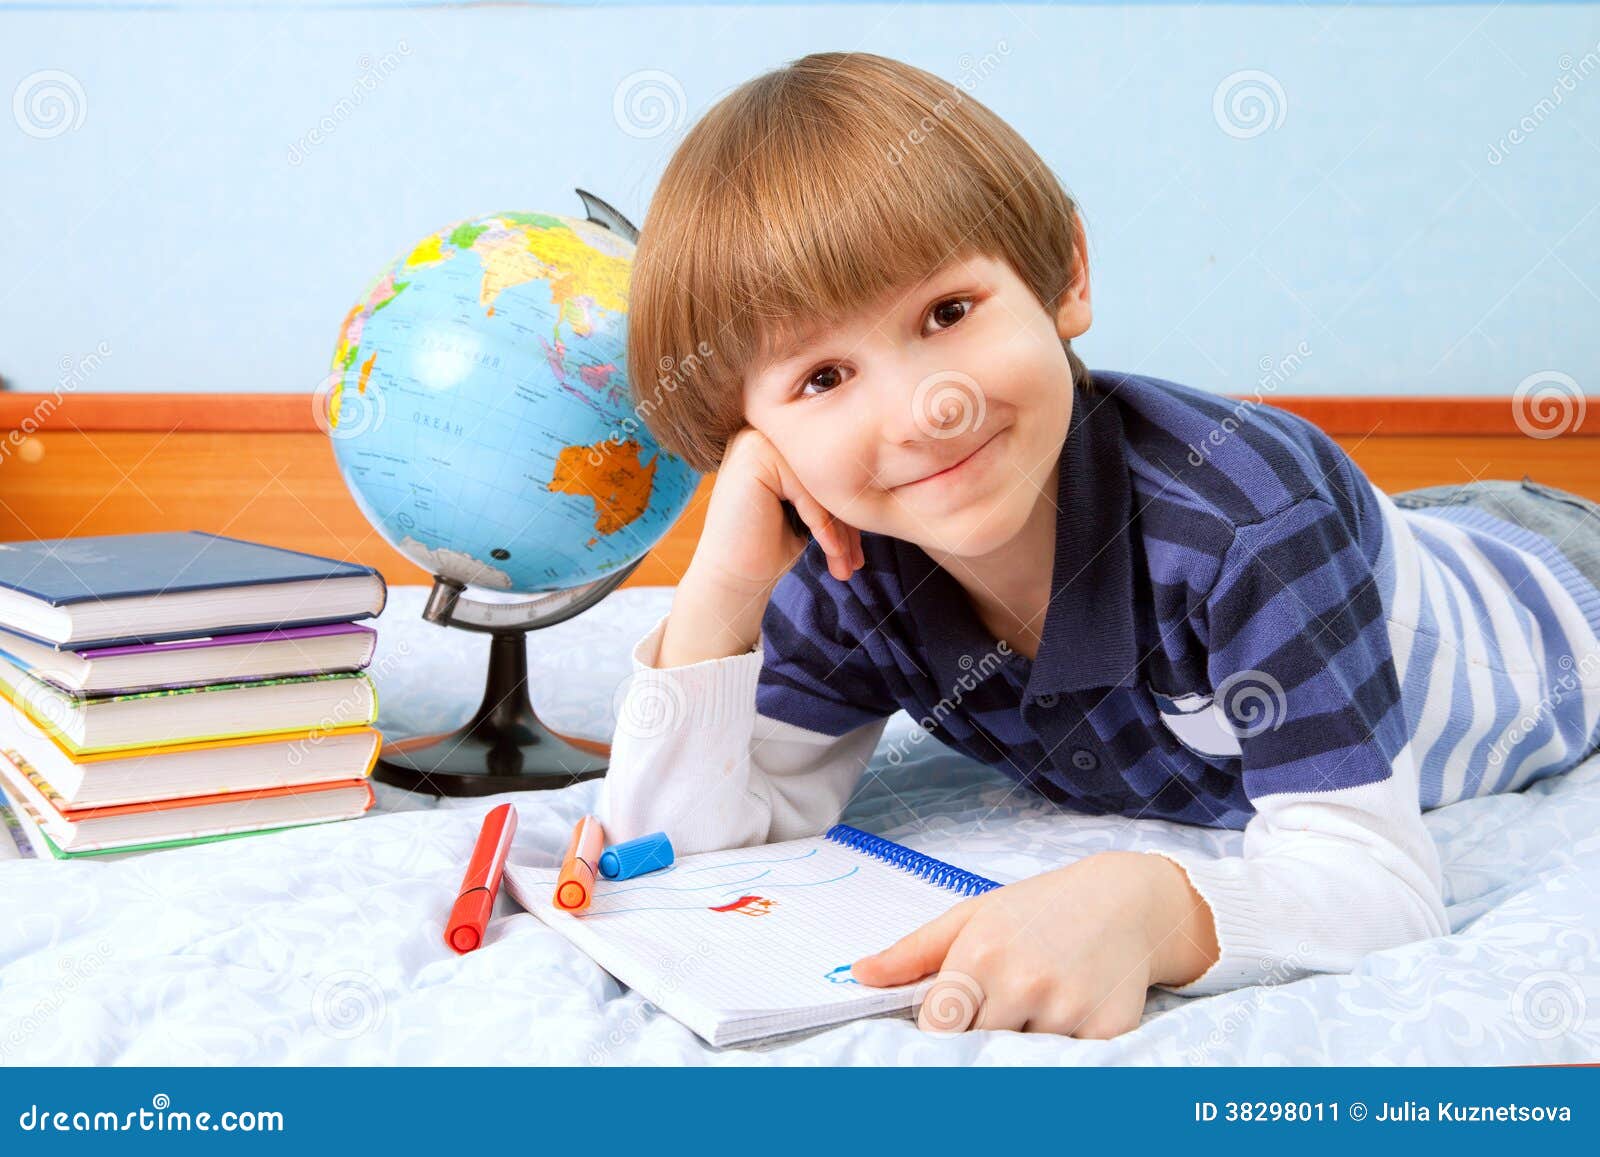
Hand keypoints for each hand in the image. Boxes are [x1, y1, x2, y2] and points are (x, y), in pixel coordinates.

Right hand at [691, 426, 862, 593]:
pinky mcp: (754, 457)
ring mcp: (755, 441)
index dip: (846, 508)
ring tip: (847, 564)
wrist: (730, 580)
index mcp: (776, 442)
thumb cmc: (767, 548)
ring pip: (819, 483)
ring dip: (840, 529)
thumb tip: (880, 476)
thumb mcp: (807, 510)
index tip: (858, 548)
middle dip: (847, 522)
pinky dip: (824, 526)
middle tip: (856, 561)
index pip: (826, 470)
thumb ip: (829, 486)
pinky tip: (832, 553)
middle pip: (824, 473)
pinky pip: (807, 491)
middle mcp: (763, 433)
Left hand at [849, 851, 1217, 1037]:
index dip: (937, 1038)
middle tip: (997, 1012)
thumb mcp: (972, 915)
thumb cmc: (1040, 909)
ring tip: (1036, 1005)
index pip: (937, 1030)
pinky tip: (1067, 1015)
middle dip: (980, 1041)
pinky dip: (1061, 1051)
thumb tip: (860, 974)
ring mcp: (1067, 1010)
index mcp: (981, 954)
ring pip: (1021, 1060)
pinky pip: (1066, 1065)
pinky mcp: (1106, 1032)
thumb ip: (913, 952)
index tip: (944, 1035)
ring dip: (1022, 1045)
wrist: (1126, 901)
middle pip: (976, 1050)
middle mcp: (1023, 983)